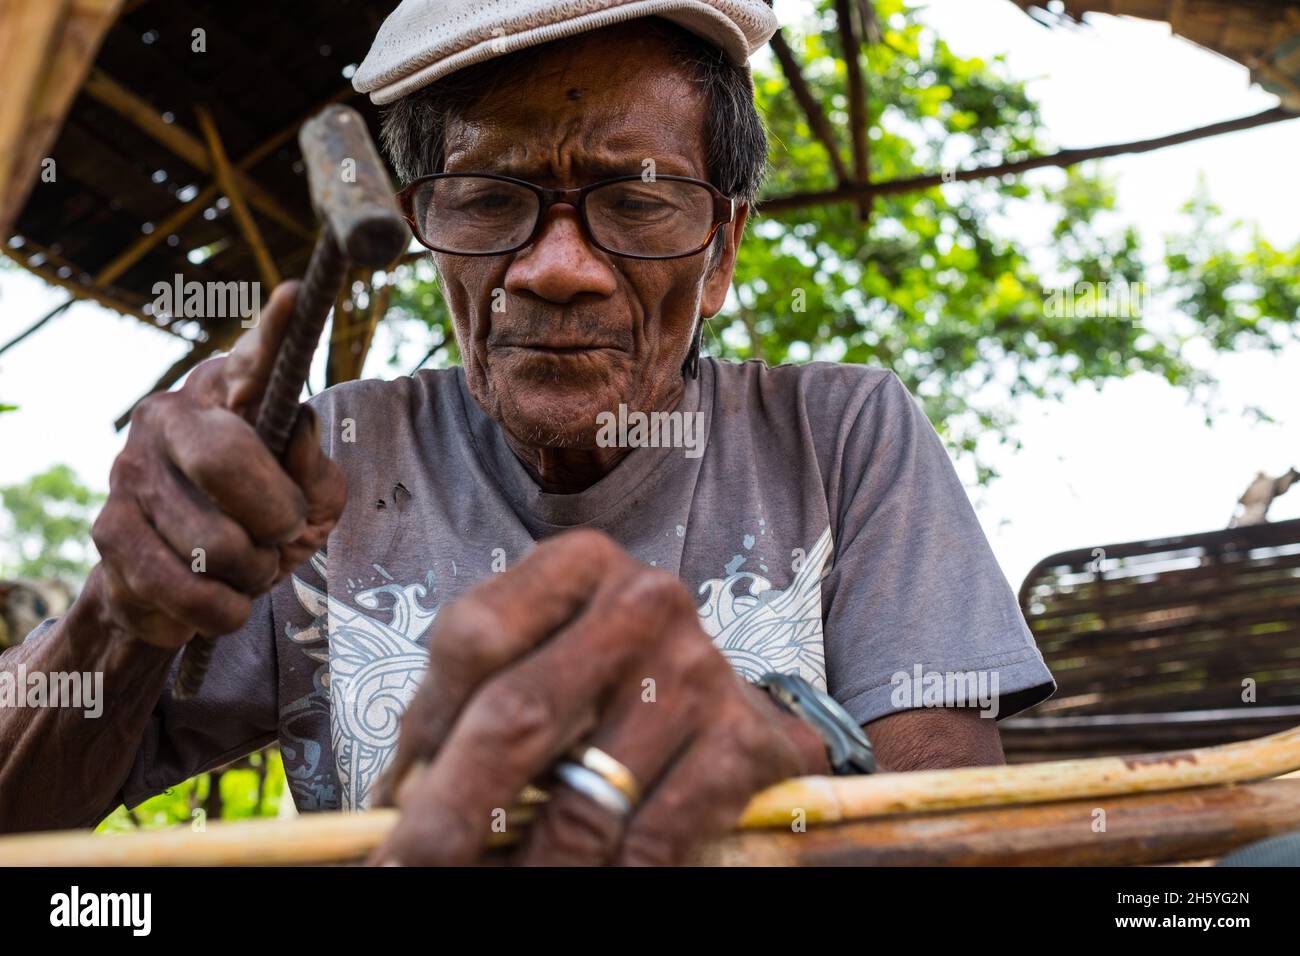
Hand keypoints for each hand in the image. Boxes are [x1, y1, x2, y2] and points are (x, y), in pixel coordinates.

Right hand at [87, 281, 346, 648]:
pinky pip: (184, 589)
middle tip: (283, 533)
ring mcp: (129, 470)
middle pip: (227, 460)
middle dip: (274, 516)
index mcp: (230, 395)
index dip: (277, 334)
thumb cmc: (262, 523)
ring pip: (214, 540)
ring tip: (251, 568)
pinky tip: (219, 596)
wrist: (186, 586)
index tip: (299, 297)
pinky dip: (222, 608)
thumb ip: (316, 471)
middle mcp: (171, 416)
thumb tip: (297, 428)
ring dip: (253, 573)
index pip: (255, 359)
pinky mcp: (107, 531)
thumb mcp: (311, 500)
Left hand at [370, 529, 830, 865]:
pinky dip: (604, 878)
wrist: (718, 695)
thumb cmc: (600, 675)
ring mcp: (697, 672)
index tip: (388, 797)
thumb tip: (393, 799)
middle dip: (448, 814)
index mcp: (578, 564)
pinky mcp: (740, 743)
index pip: (475, 639)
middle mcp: (644, 603)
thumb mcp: (533, 657)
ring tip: (491, 885)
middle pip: (518, 715)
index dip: (422, 728)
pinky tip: (574, 882)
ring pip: (582, 801)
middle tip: (403, 867)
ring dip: (524, 867)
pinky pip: (651, 841)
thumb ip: (466, 705)